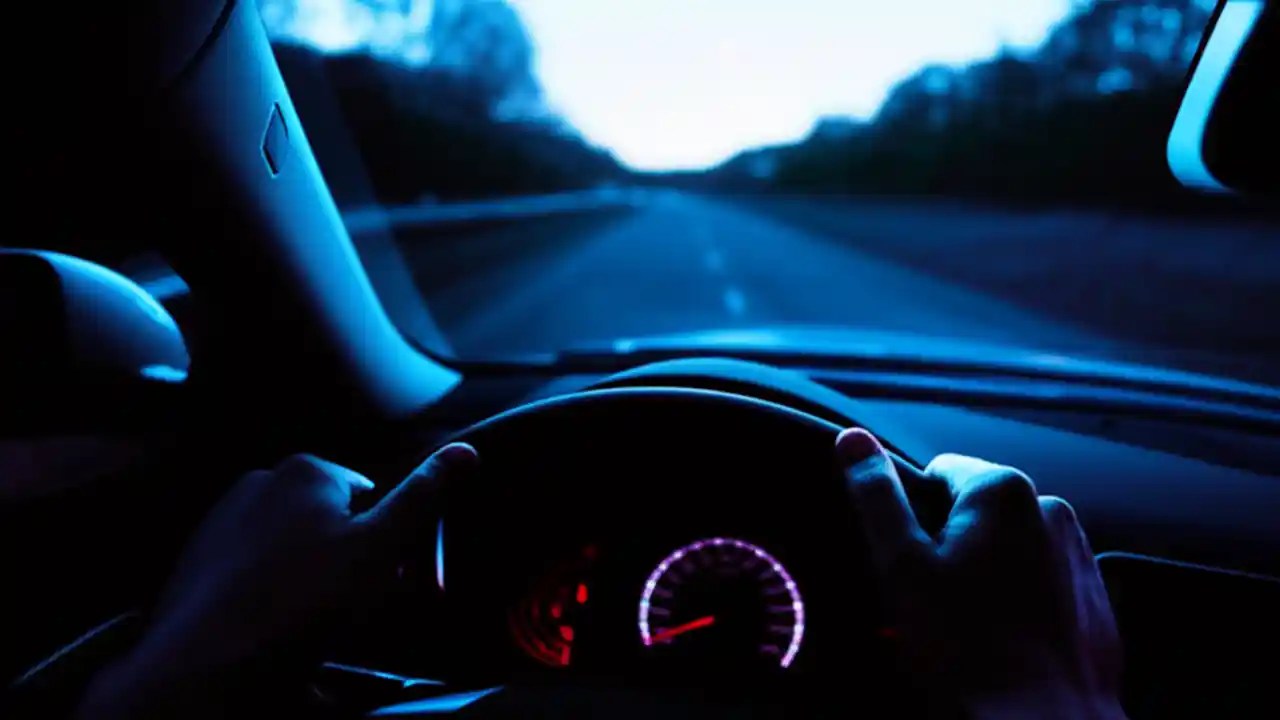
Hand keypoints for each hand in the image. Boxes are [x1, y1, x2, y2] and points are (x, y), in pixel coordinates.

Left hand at [77, 444, 477, 718]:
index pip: (371, 496)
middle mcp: (261, 483)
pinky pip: (255, 571)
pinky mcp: (200, 560)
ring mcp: (224, 520)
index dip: (386, 540)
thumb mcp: (381, 547)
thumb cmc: (300, 601)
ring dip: (309, 578)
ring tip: (312, 622)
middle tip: (351, 606)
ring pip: (292, 546)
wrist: (207, 660)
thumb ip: (423, 496)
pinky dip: (271, 593)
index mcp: (308, 470)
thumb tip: (464, 450)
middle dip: (347, 558)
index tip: (386, 578)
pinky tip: (276, 626)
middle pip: (330, 521)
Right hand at [836, 429, 1123, 719]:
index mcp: (1002, 489)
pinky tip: (999, 643)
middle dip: (949, 547)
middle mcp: (1050, 509)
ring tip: (966, 630)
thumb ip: (875, 495)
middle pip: (974, 511)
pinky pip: (1039, 585)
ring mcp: (1078, 554)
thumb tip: (851, 439)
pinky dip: (1016, 604)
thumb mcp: (900, 566)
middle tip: (931, 603)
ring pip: (1006, 549)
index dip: (911, 517)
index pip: (936, 472)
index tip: (909, 564)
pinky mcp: (1092, 600)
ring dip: (982, 576)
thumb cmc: (967, 650)